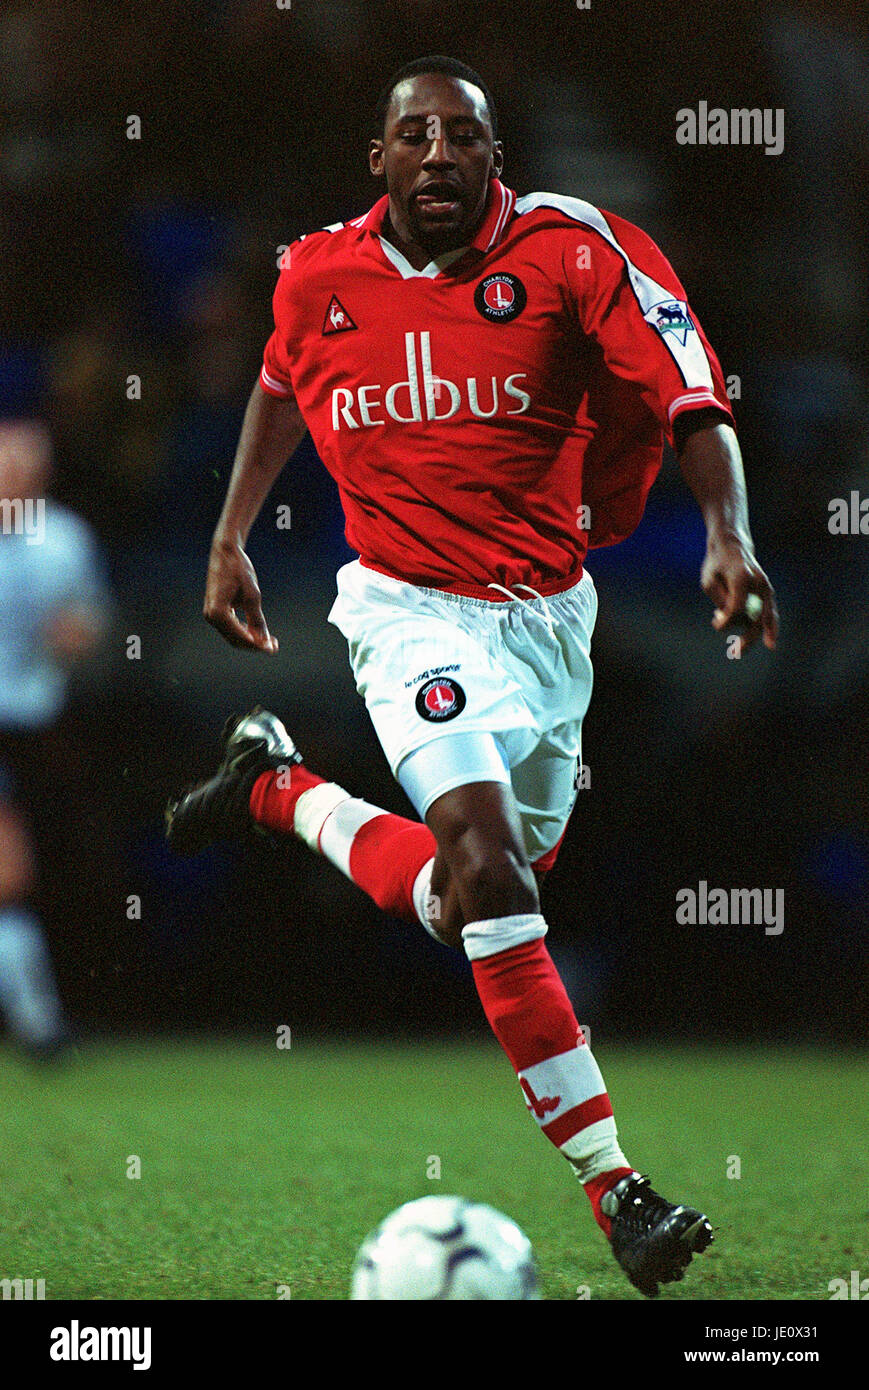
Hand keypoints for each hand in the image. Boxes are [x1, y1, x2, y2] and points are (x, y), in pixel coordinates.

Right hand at [203, 538, 277, 652]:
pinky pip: (230, 627)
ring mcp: (211, 614)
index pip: (241, 637)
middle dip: (255, 644)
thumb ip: (257, 620)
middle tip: (274, 646)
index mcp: (218, 612)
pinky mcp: (215, 610)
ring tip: (269, 640)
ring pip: (233, 636)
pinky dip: (243, 631)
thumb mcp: (252, 595)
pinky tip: (257, 631)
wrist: (225, 551)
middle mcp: (211, 616)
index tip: (273, 648)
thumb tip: (264, 641)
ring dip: (250, 639)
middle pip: (236, 640)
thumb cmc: (239, 570)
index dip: (258, 644)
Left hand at [700, 533, 777, 654]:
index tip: (715, 622)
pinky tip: (770, 643)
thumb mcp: (709, 579)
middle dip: (748, 636)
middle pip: (756, 616)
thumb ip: (719, 599)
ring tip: (739, 650)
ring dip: (753, 634)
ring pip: (765, 617)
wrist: (733, 546)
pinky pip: (769, 612)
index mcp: (742, 577)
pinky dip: (770, 627)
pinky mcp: (766, 592)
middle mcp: (758, 583)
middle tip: (736, 652)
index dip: (727, 619)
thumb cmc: (717, 564)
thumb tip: (728, 620)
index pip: (737, 605)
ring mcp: (765, 587)